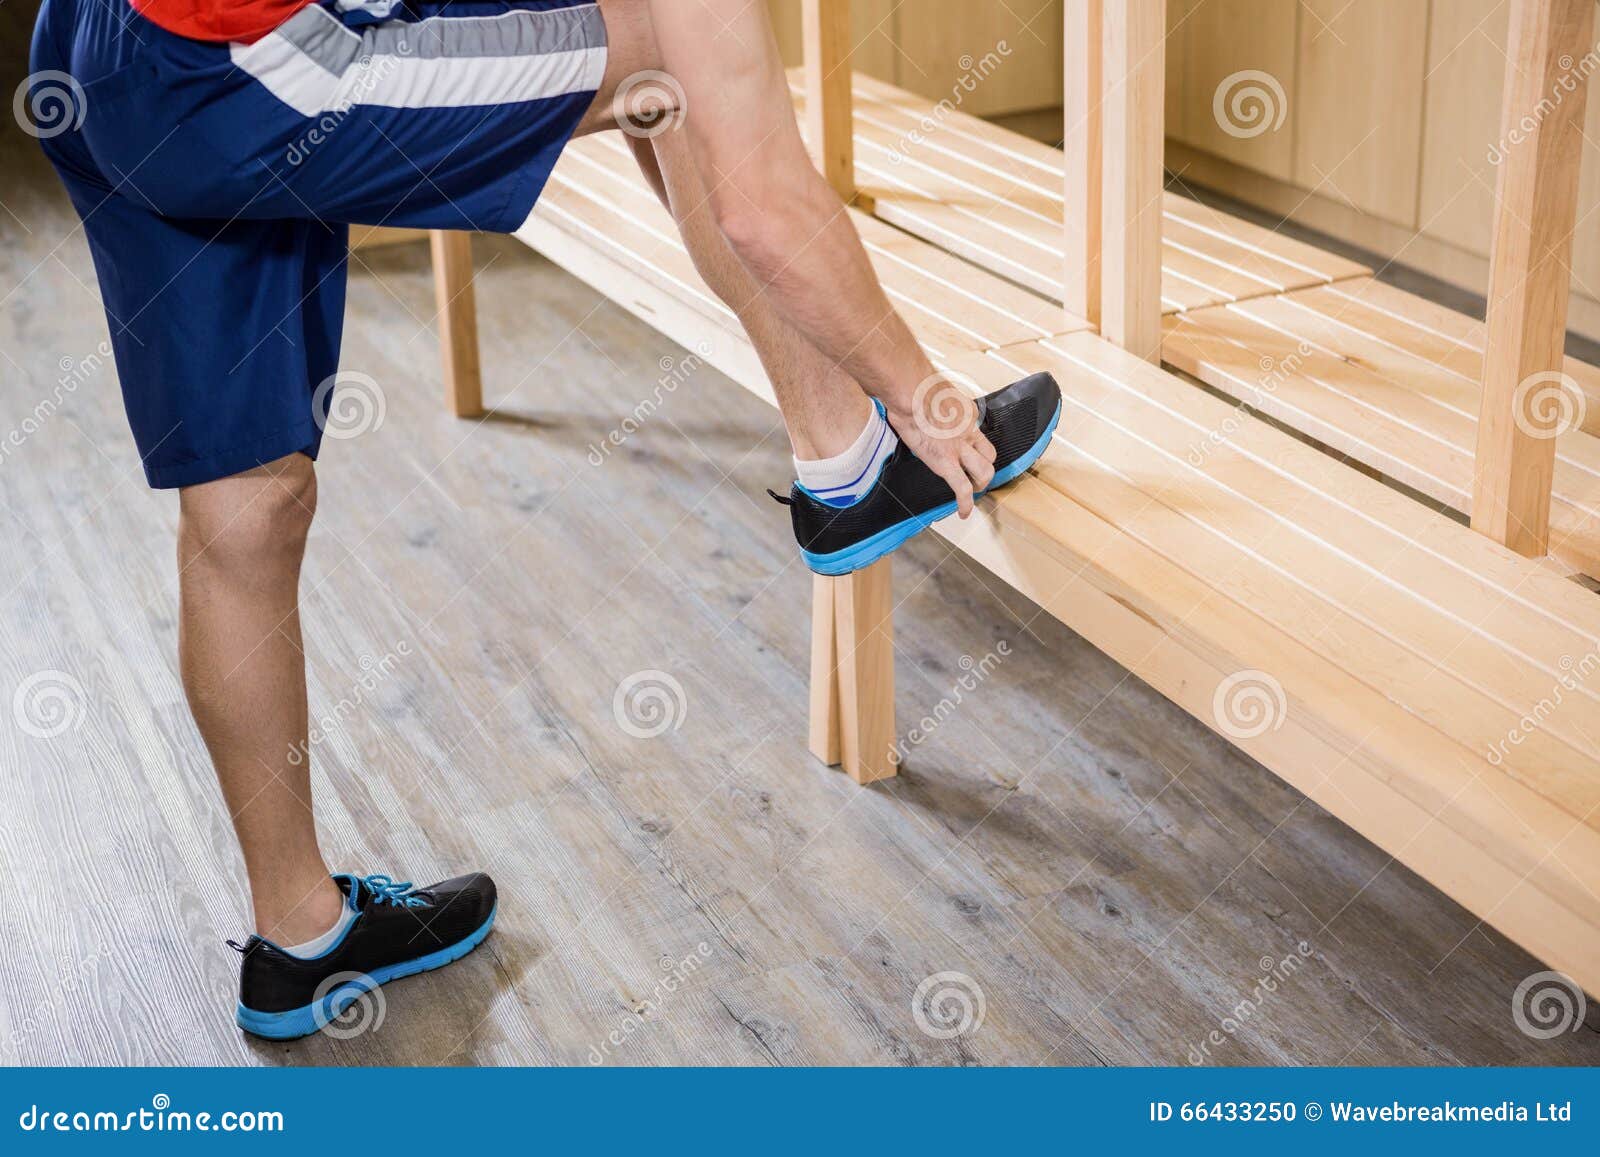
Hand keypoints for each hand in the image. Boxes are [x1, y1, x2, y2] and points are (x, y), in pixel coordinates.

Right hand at [884, 375, 996, 517]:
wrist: (911, 390)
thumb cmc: (911, 384)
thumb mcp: (927, 387)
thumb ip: (925, 395)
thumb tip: (908, 393)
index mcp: (963, 412)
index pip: (974, 430)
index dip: (972, 442)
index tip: (965, 448)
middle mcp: (968, 431)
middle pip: (989, 454)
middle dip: (985, 467)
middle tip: (977, 475)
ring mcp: (959, 448)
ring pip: (983, 472)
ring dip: (979, 484)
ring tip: (972, 494)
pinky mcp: (946, 463)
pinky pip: (962, 489)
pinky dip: (965, 504)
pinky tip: (963, 513)